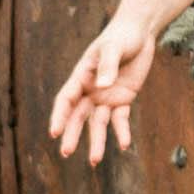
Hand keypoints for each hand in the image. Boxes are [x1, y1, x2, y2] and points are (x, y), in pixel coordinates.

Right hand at [45, 18, 158, 165]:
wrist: (139, 32)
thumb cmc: (121, 36)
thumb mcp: (114, 48)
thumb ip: (108, 65)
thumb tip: (102, 86)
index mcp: (81, 76)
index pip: (66, 99)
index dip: (59, 116)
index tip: (54, 132)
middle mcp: (90, 90)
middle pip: (78, 116)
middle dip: (72, 134)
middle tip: (65, 153)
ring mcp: (106, 96)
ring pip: (97, 123)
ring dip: (96, 141)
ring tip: (95, 161)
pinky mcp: (123, 99)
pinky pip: (120, 119)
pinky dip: (122, 131)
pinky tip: (124, 145)